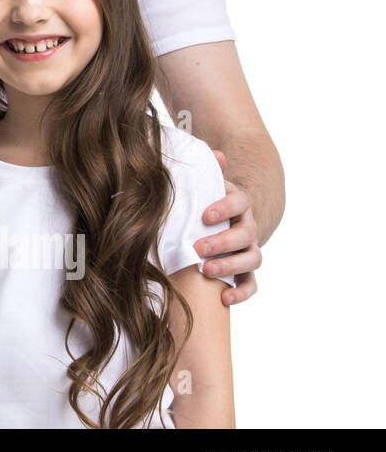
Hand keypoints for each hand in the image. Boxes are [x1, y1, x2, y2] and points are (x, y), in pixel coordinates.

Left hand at [194, 150, 260, 305]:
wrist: (226, 218)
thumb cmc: (205, 200)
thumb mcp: (204, 183)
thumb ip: (205, 170)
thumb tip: (212, 152)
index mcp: (238, 202)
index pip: (239, 201)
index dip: (224, 208)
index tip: (204, 215)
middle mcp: (247, 225)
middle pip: (245, 234)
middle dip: (222, 242)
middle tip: (198, 247)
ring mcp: (249, 249)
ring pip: (252, 259)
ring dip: (230, 265)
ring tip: (206, 270)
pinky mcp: (246, 270)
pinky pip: (251, 283)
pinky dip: (241, 292)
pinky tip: (224, 299)